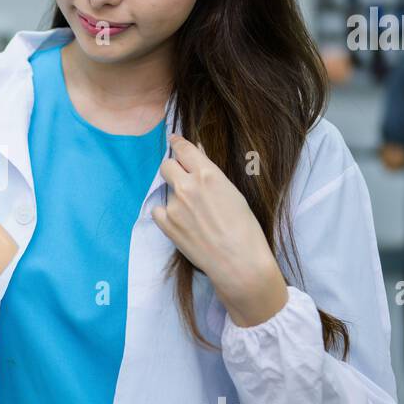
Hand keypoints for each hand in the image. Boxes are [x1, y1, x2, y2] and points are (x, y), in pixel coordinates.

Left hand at [151, 135, 288, 326]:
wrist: (238, 262)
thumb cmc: (244, 228)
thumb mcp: (232, 192)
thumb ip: (210, 176)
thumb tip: (197, 162)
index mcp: (207, 174)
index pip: (184, 149)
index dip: (178, 144)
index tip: (174, 142)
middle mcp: (187, 186)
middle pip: (166, 165)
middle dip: (172, 168)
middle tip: (181, 178)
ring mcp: (174, 206)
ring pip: (166, 191)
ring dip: (175, 197)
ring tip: (193, 215)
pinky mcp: (166, 224)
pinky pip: (158, 211)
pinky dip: (166, 214)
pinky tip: (182, 223)